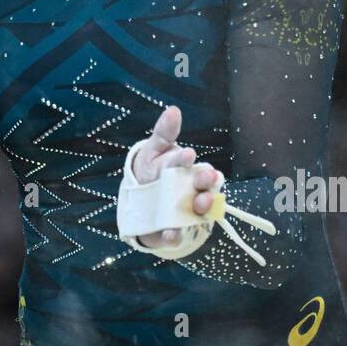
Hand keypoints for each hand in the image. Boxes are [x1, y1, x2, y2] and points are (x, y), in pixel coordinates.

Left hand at [130, 105, 223, 250]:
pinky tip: (172, 233)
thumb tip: (173, 110)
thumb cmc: (152, 171)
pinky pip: (180, 234)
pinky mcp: (177, 230)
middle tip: (206, 177)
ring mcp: (187, 211)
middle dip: (205, 181)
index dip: (187, 159)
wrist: (140, 202)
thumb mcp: (153, 152)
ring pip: (200, 209)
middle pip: (203, 185)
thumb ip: (164, 133)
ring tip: (199, 204)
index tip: (187, 154)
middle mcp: (193, 189)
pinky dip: (176, 236)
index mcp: (186, 168)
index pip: (191, 162)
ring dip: (202, 206)